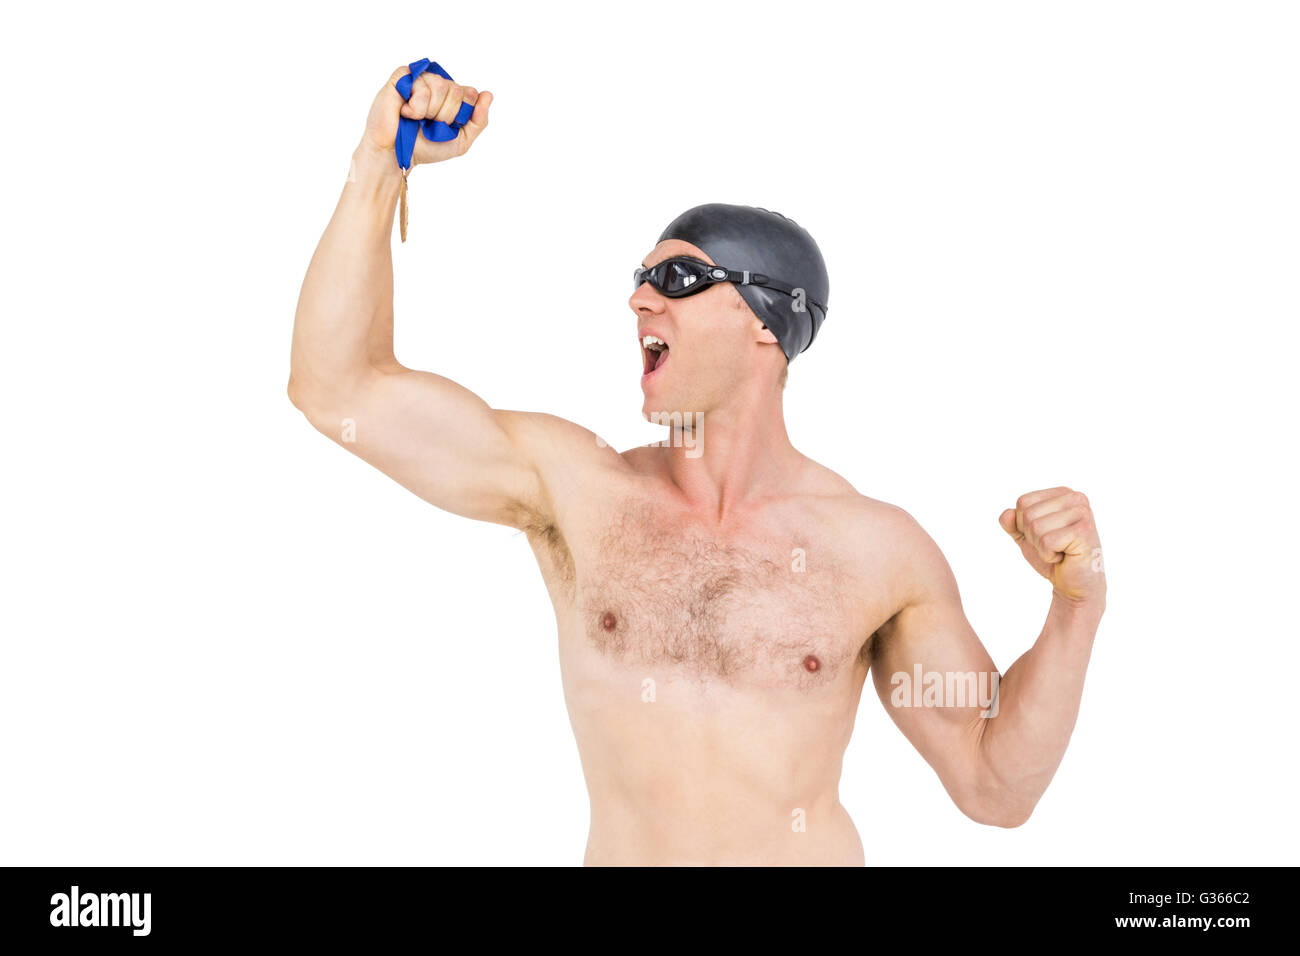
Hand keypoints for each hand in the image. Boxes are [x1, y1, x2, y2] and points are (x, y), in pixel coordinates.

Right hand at [360, 64, 491, 167]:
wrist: (397, 154)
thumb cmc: (425, 147)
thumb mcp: (461, 141)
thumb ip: (479, 121)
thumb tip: (488, 95)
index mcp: (453, 97)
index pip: (471, 95)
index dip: (460, 115)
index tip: (446, 126)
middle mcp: (438, 85)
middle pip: (456, 91)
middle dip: (444, 115)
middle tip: (428, 124)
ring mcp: (420, 79)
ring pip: (441, 86)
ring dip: (429, 111)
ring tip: (416, 118)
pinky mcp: (402, 77)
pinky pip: (421, 85)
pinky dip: (416, 106)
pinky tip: (405, 111)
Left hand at [999, 487, 1104, 607]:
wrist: (1074, 583)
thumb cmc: (1053, 556)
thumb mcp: (1027, 537)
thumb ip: (1012, 523)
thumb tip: (1007, 514)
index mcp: (1063, 493)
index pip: (1023, 502)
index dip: (1024, 525)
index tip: (1045, 534)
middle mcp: (1075, 498)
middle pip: (1027, 513)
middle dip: (1032, 536)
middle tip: (1053, 545)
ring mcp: (1082, 513)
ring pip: (1035, 527)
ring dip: (1041, 546)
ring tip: (1060, 550)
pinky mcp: (1084, 531)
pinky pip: (1046, 542)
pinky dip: (1049, 555)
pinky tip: (1065, 556)